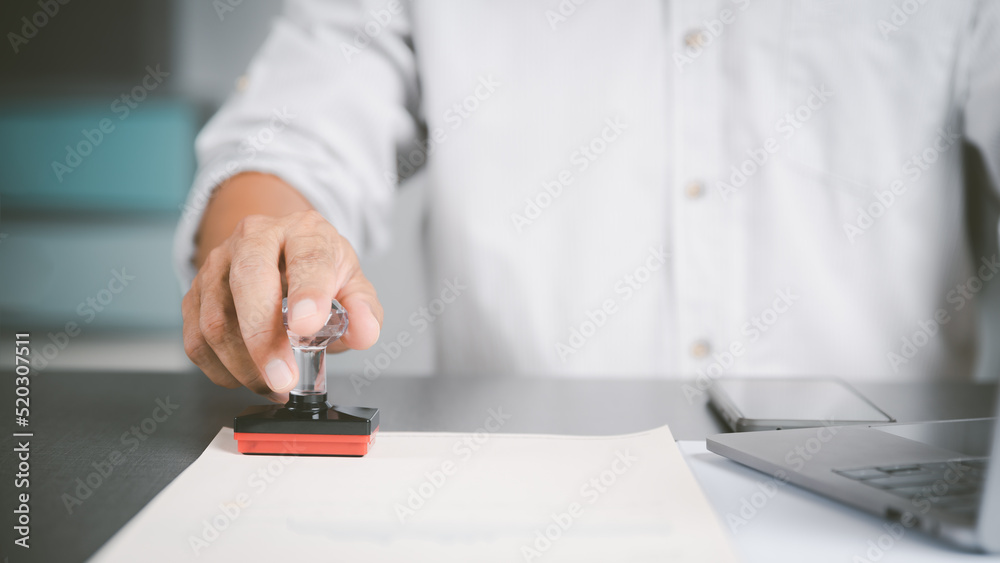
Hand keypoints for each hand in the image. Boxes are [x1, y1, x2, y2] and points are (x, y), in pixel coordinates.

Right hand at [182, 209, 381, 401]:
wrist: (277, 253)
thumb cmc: (315, 269)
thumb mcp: (351, 282)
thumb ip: (363, 308)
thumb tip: (365, 332)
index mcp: (302, 231)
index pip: (306, 257)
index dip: (308, 292)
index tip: (308, 325)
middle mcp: (254, 239)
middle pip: (248, 281)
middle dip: (263, 339)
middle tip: (284, 377)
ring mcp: (217, 265)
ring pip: (216, 319)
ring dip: (244, 364)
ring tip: (275, 384)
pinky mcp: (194, 294)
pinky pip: (197, 340)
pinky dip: (221, 370)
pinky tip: (249, 377)